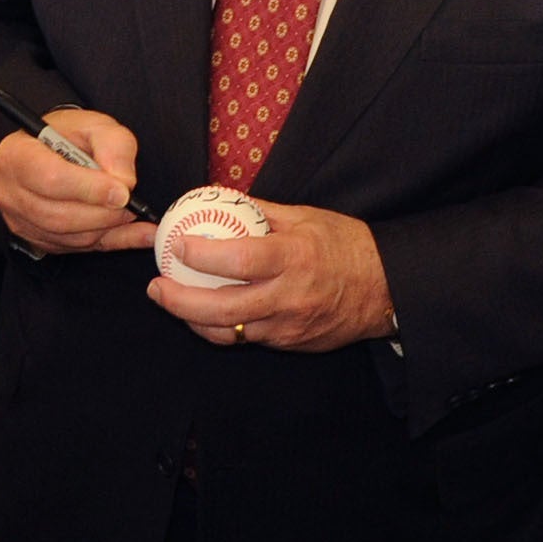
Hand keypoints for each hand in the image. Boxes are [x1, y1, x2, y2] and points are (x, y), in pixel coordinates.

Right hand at [0, 108, 155, 256]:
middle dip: (101, 214)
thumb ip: (114, 147)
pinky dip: (110, 241)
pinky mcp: (35, 238)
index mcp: (15, 154)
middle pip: (57, 215)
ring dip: (105, 228)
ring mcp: (17, 219)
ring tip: (132, 213)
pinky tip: (138, 234)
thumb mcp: (97, 126)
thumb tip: (124, 182)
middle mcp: (8, 190)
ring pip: (67, 236)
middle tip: (131, 204)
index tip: (122, 192)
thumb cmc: (70, 135)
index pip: (50, 179)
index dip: (89, 189)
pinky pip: (75, 249)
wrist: (55, 149)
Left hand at [146, 200, 394, 351]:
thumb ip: (258, 210)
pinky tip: (205, 313)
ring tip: (171, 301)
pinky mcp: (290, 344)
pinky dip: (221, 328)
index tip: (176, 244)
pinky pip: (248, 338)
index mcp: (293, 258)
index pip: (237, 260)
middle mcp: (289, 297)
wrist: (387, 289)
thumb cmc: (345, 245)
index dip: (200, 255)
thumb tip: (214, 197)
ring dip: (192, 320)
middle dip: (179, 301)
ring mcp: (289, 326)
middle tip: (155, 287)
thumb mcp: (304, 216)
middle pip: (221, 309)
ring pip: (228, 333)